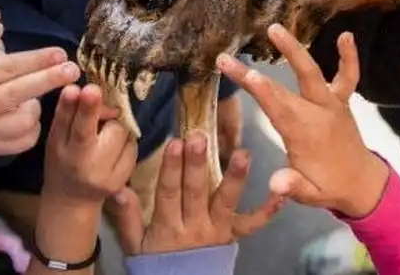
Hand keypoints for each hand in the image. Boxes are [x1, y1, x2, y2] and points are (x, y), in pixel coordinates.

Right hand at [0, 46, 79, 154]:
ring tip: (29, 99)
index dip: (37, 62)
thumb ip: (17, 61)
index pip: (8, 70)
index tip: (62, 55)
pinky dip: (34, 125)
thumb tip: (57, 60)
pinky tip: (25, 114)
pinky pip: (26, 139)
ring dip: (37, 106)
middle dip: (49, 80)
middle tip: (73, 70)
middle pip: (17, 93)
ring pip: (25, 120)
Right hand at [42, 85, 137, 205]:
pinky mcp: (122, 180)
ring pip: (119, 131)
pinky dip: (125, 141)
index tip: (79, 89)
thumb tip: (89, 89)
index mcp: (61, 149)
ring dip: (113, 126)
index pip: (67, 124)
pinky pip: (132, 146)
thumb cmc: (62, 160)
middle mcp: (82, 163)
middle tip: (92, 91)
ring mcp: (104, 174)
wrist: (72, 199)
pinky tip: (114, 147)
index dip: (72, 105)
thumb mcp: (57, 138)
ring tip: (103, 134)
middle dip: (95, 108)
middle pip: (95, 128)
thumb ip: (69, 115)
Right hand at [109, 132, 283, 255]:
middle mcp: (194, 226)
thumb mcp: (135, 245)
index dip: (171, 169)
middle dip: (196, 164)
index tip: (174, 144)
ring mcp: (216, 230)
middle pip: (195, 192)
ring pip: (225, 202)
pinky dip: (268, 210)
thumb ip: (127, 217)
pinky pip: (252, 224)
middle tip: (199, 137)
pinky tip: (281, 194)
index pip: (168, 194)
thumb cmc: (157, 263)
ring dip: (235, 178)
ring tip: (243, 154)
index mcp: (168, 227)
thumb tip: (118, 188)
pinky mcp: (233, 236)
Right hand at [218, 25, 388, 217]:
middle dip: (254, 74)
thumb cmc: (329, 187)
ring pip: (312, 73)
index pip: (277, 108)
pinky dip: (349, 57)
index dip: (260, 90)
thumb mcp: (310, 195)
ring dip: (294, 51)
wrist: (364, 183)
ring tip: (275, 28)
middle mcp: (317, 114)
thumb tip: (276, 183)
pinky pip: (348, 76)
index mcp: (303, 135)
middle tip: (227, 58)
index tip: (241, 72)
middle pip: (282, 89)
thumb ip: (293, 186)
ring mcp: (332, 104)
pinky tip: (347, 34)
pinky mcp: (342, 101)